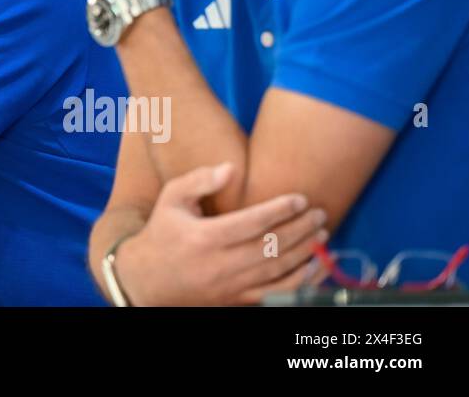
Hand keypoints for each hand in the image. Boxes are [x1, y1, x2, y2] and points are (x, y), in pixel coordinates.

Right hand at [113, 162, 327, 305]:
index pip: (252, 222)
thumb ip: (198, 180)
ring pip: (279, 271)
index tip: (300, 199)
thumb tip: (231, 168)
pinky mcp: (237, 300)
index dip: (280, 210)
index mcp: (205, 237)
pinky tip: (315, 266)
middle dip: (300, 229)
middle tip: (320, 214)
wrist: (147, 279)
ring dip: (305, 253)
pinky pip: (278, 294)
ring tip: (321, 234)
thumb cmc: (162, 232)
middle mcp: (221, 264)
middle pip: (272, 247)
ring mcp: (231, 286)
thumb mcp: (171, 199)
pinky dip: (301, 282)